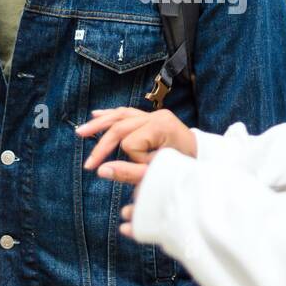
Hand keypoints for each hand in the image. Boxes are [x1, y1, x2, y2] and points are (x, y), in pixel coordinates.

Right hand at [77, 107, 197, 238]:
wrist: (204, 160)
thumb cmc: (184, 169)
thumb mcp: (159, 173)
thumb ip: (130, 173)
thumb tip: (101, 172)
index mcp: (161, 125)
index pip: (131, 142)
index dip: (133, 160)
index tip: (146, 169)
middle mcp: (156, 115)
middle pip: (120, 126)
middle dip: (102, 146)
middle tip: (88, 165)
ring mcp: (154, 114)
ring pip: (120, 115)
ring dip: (99, 124)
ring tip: (81, 132)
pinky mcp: (151, 116)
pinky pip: (126, 113)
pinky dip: (110, 115)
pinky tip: (96, 115)